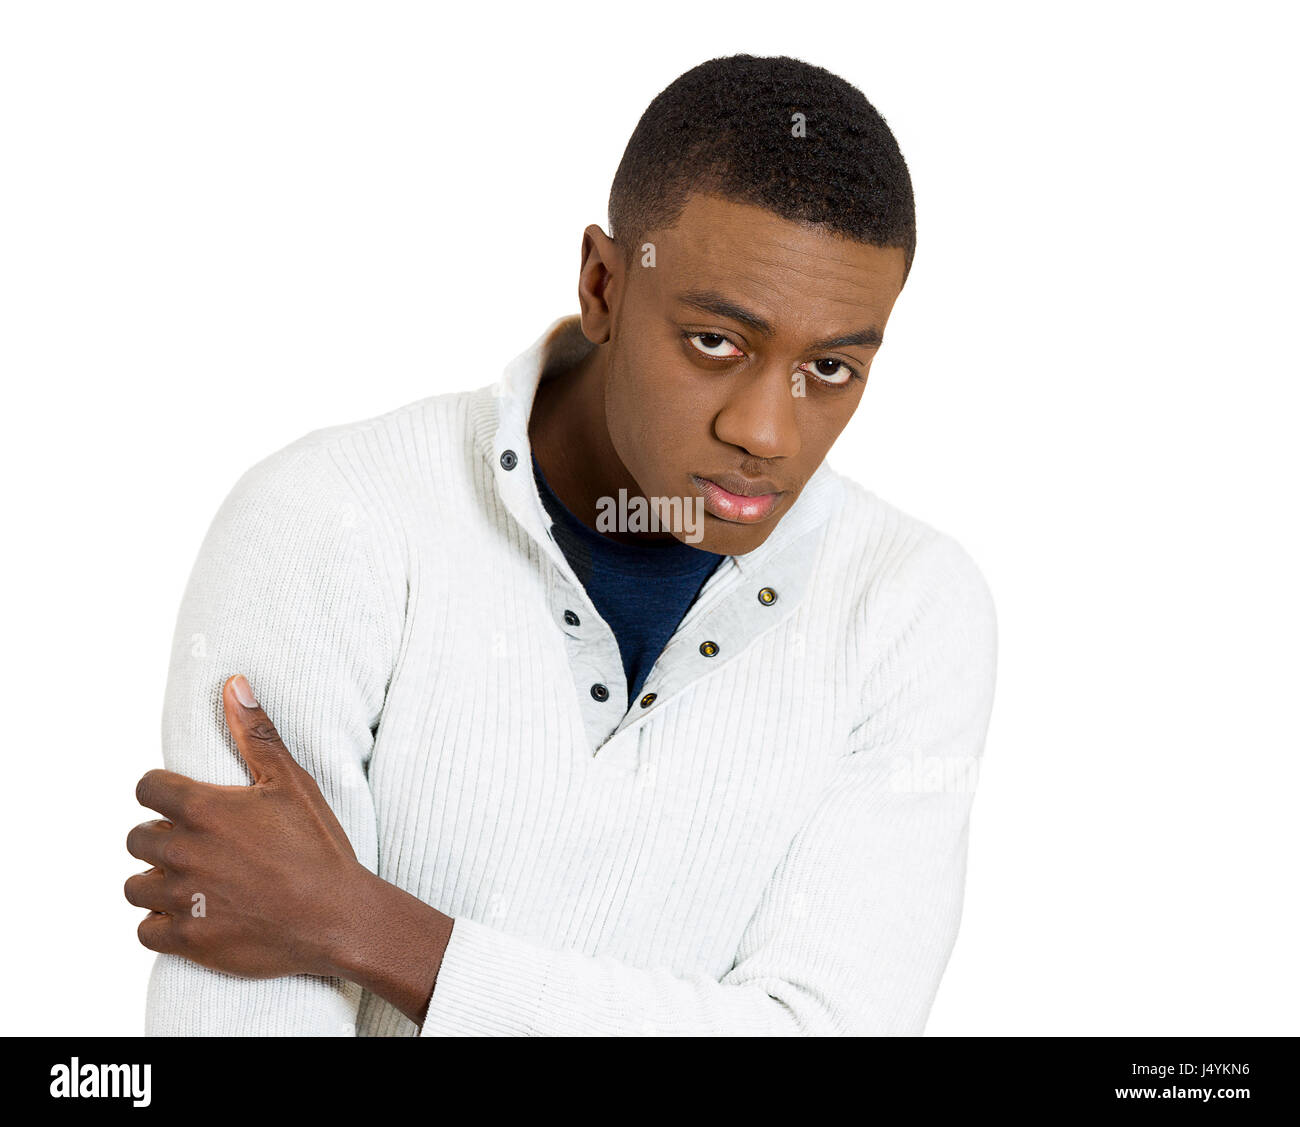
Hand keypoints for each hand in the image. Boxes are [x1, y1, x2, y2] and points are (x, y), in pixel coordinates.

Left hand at [125, 674, 368, 979]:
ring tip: (191, 882)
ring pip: (135, 887)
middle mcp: (182, 851)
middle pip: (136, 838)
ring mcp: (181, 899)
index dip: (163, 792)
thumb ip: (256, 733)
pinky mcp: (186, 940)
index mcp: (202, 809)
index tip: (183, 803)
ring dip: (157, 882)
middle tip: (199, 845)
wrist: (337, 917)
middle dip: (161, 838)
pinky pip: (145, 931)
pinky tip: (192, 916)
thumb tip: (233, 683)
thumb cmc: (317, 846)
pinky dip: (162, 925)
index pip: (146, 788)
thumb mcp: (292, 782)